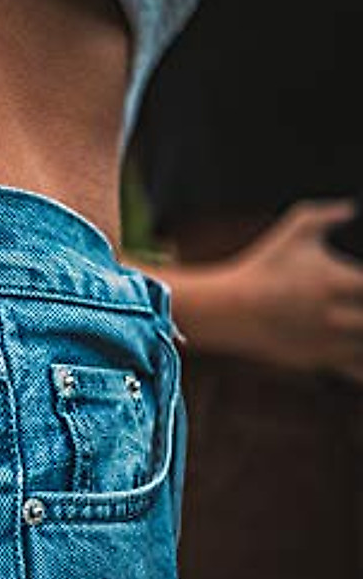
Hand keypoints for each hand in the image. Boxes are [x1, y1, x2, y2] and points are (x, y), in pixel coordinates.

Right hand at [219, 200, 362, 382]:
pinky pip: (359, 371)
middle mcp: (335, 315)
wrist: (229, 308)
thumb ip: (327, 215)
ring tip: (354, 320)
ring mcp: (327, 341)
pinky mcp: (319, 361)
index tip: (360, 283)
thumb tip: (352, 207)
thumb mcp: (294, 232)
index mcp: (335, 281)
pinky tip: (356, 345)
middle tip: (359, 303)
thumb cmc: (264, 265)